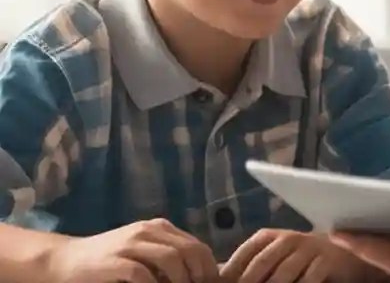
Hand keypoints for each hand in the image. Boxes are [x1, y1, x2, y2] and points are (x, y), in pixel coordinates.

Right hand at [45, 218, 219, 282]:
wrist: (65, 260)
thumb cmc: (109, 259)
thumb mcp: (143, 251)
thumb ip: (168, 255)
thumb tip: (201, 274)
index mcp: (159, 228)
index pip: (196, 245)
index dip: (209, 267)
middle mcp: (147, 231)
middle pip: (189, 251)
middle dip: (200, 274)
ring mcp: (130, 245)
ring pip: (171, 259)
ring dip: (182, 281)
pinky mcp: (114, 262)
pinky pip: (143, 275)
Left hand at [219, 229, 374, 282]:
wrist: (340, 256)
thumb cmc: (297, 259)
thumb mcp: (271, 258)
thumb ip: (246, 266)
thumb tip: (213, 273)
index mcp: (268, 237)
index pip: (242, 256)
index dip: (230, 276)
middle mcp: (287, 238)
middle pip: (260, 266)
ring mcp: (308, 248)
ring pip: (282, 276)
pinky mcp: (325, 261)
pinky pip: (307, 281)